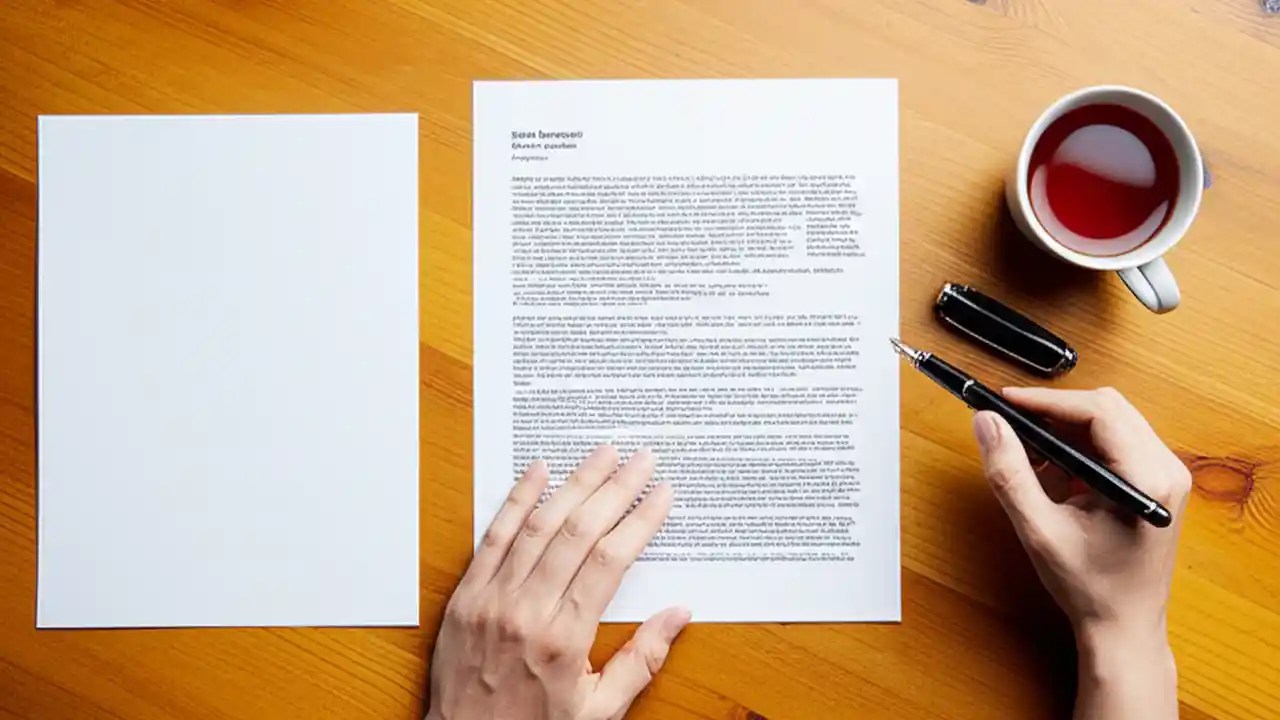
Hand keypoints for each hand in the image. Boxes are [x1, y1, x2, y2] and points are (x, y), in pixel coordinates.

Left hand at [426, 446, 689, 719]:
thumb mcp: (598, 713)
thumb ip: (641, 661)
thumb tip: (678, 615)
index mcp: (565, 639)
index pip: (611, 560)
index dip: (640, 520)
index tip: (661, 494)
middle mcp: (527, 611)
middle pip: (578, 532)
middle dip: (614, 489)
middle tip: (640, 459)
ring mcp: (492, 599)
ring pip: (537, 525)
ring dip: (572, 484)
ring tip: (600, 454)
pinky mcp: (465, 596)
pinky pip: (492, 537)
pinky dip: (515, 500)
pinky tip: (536, 472)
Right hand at [972, 387, 1190, 719]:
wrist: (1124, 626)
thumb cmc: (1090, 587)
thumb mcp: (1039, 530)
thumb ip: (1010, 473)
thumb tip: (987, 424)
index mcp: (1147, 479)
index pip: (1098, 411)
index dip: (1047, 400)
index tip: (1006, 401)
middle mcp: (1166, 469)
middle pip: (1107, 408)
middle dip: (1054, 411)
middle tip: (1012, 423)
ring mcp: (1166, 474)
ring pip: (1111, 420)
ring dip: (1066, 427)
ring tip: (1029, 450)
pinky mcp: (1156, 481)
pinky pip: (1116, 441)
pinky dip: (1079, 444)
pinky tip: (1053, 467)